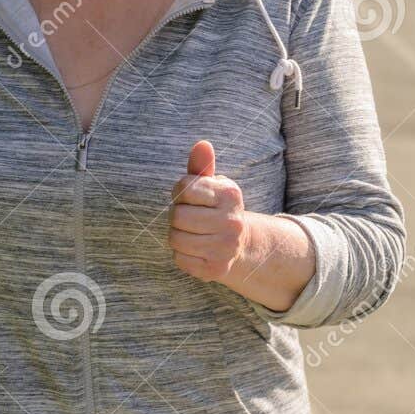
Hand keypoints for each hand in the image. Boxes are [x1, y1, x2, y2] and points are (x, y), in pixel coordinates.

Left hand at [168, 139, 249, 281]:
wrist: (239, 245)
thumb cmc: (216, 208)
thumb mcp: (211, 185)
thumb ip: (202, 166)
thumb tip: (202, 144)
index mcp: (230, 195)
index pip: (184, 188)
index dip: (180, 193)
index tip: (190, 198)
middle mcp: (232, 221)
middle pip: (177, 216)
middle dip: (177, 216)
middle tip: (190, 218)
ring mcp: (225, 247)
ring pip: (175, 239)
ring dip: (177, 236)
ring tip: (191, 233)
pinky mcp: (216, 269)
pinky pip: (180, 260)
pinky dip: (182, 255)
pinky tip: (196, 249)